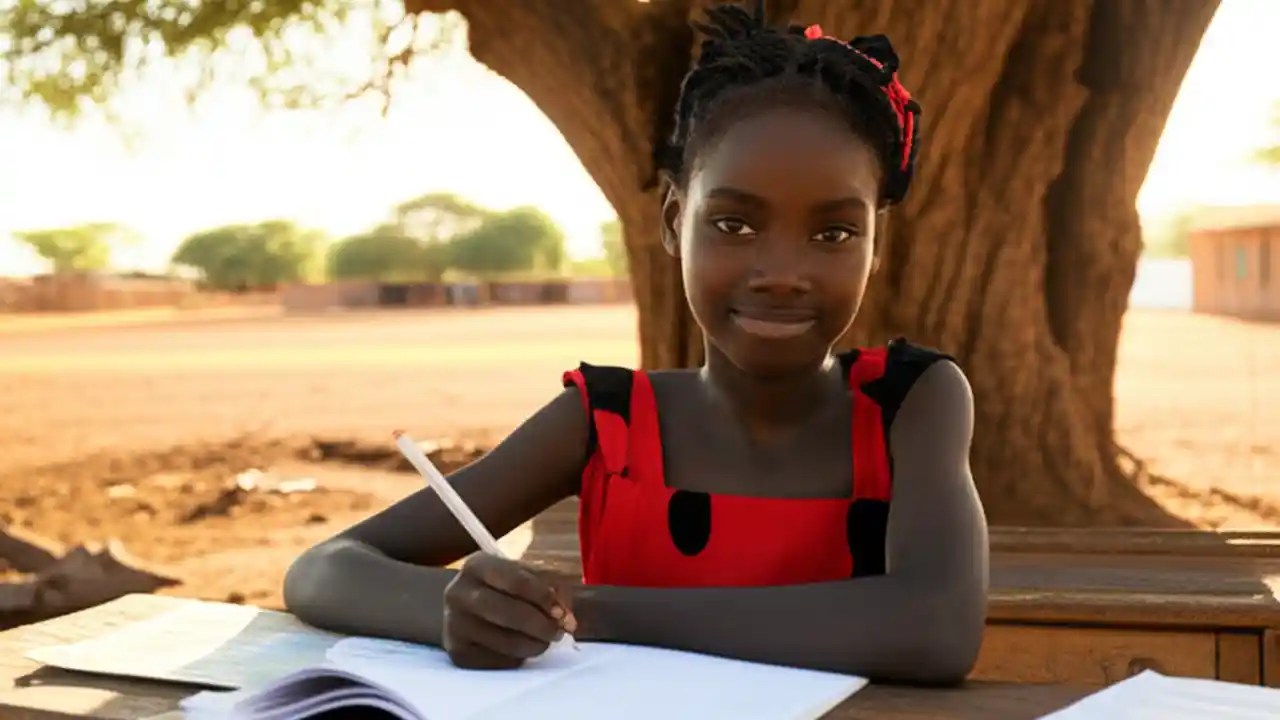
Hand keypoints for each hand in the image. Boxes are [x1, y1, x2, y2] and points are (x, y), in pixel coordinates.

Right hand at [442, 553, 576, 668]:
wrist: (463, 609)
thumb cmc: (501, 588)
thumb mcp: (522, 574)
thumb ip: (548, 587)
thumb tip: (566, 616)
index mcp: (477, 565)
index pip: (517, 580)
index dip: (545, 598)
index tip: (563, 612)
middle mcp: (458, 593)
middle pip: (509, 613)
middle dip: (541, 625)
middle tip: (559, 632)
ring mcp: (454, 624)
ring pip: (506, 642)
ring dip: (534, 645)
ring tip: (544, 641)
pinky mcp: (457, 652)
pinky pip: (498, 661)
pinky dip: (518, 657)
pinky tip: (521, 648)